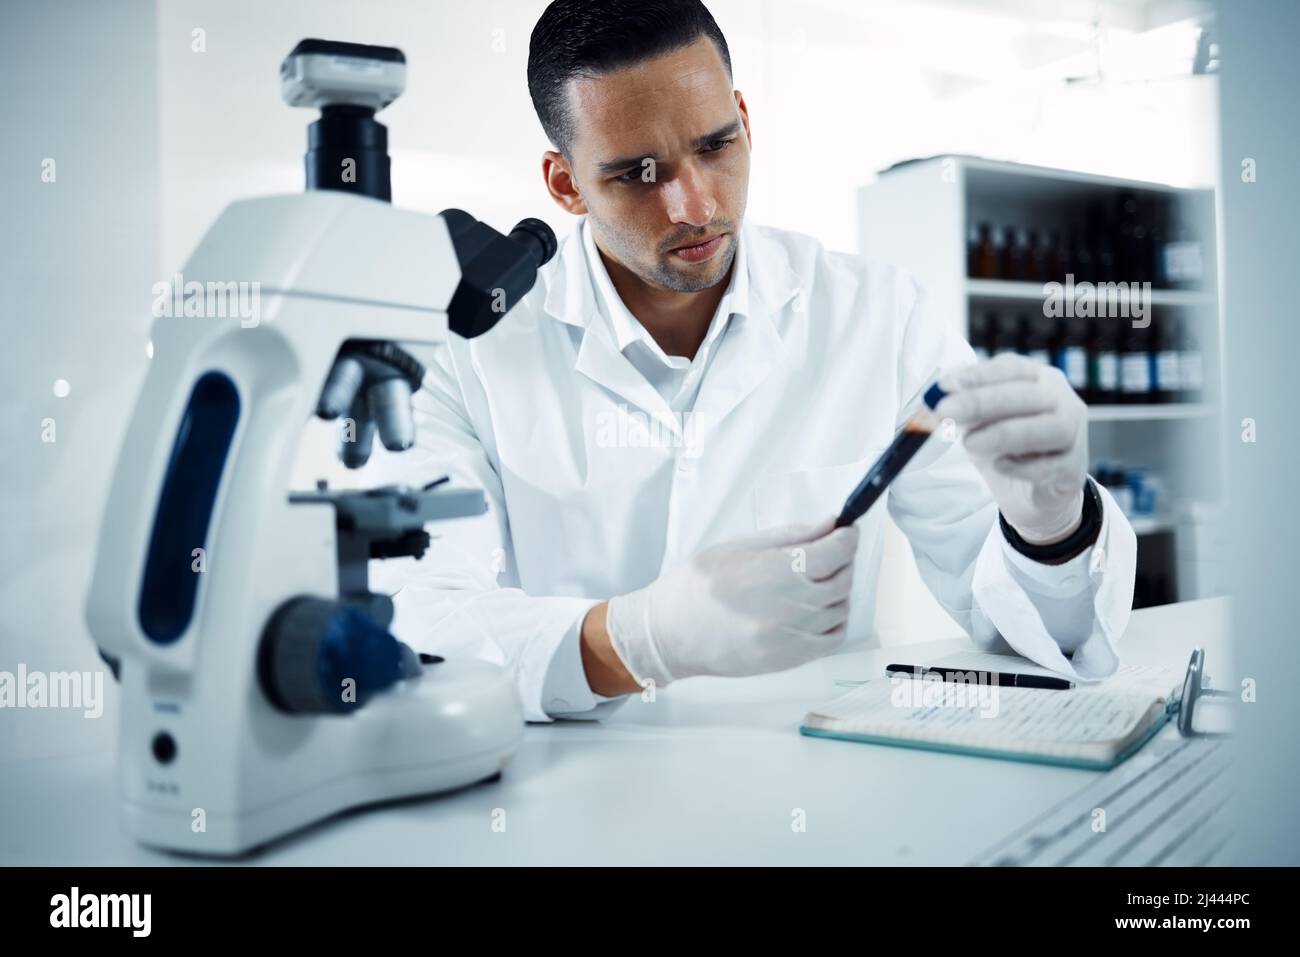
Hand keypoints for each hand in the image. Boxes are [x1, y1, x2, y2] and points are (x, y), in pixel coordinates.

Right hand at [603, 520, 858, 687]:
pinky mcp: (792, 658)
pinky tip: (815, 609)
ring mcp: (793, 637)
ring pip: (841, 608)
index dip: (846, 537)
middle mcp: (790, 607)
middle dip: (842, 560)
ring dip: (837, 590)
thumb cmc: (697, 586)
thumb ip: (790, 536)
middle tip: (827, 552)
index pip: (836, 552)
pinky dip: (834, 619)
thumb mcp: (740, 546)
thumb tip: (829, 524)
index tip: (844, 531)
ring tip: (813, 581)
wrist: (671, 634)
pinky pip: (834, 637)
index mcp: (775, 572)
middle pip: (843, 579)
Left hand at [933, 354, 1087, 544]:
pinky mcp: (1073, 467)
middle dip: (981, 402)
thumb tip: (940, 393)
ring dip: (1004, 434)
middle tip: (944, 412)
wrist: (1033, 493)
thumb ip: (966, 405)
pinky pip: (1051, 465)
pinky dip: (1022, 466)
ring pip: (1050, 427)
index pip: (1011, 368)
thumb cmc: (1007, 446)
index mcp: (1038, 378)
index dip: (978, 375)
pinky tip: (1000, 466)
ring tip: (969, 443)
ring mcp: (1073, 432)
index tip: (944, 386)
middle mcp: (1060, 399)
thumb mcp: (981, 422)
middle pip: (1027, 395)